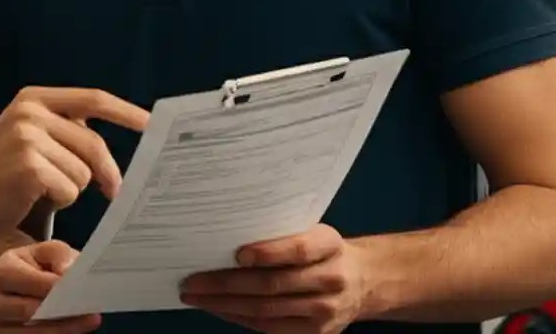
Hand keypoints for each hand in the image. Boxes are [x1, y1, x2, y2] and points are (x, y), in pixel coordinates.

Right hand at [0, 86, 148, 237]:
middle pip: (94, 143)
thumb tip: (109, 151)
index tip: (153, 124)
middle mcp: (31, 111)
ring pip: (84, 171)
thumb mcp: (27, 139)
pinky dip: (59, 201)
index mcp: (33, 98)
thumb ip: (63, 132)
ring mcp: (29, 137)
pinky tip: (32, 198)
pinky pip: (69, 189)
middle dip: (107, 172)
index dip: (127, 112)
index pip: (93, 99)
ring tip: (41, 189)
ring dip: (72, 188)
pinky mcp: (30, 166)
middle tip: (113, 192)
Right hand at [0, 241, 101, 332]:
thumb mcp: (46, 252)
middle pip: (26, 312)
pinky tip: (75, 329)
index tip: (77, 288)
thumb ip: (59, 255)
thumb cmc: (34, 266)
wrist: (18, 285)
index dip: (52, 286)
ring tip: (90, 320)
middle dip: (59, 310)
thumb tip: (67, 273)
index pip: (26, 280)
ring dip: (63, 329)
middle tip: (89, 308)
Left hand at [179, 225, 367, 333]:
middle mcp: (330, 279)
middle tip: (192, 280)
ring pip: (266, 310)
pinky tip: (218, 308)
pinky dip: (238, 317)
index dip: (268, 252)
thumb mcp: (313, 232)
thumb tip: (225, 235)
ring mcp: (324, 311)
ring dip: (224, 304)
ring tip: (195, 296)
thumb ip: (281, 234)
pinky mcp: (316, 333)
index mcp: (329, 245)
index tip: (238, 253)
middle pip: (273, 284)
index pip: (298, 249)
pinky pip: (269, 327)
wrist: (363, 280)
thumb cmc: (323, 250)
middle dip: (225, 284)